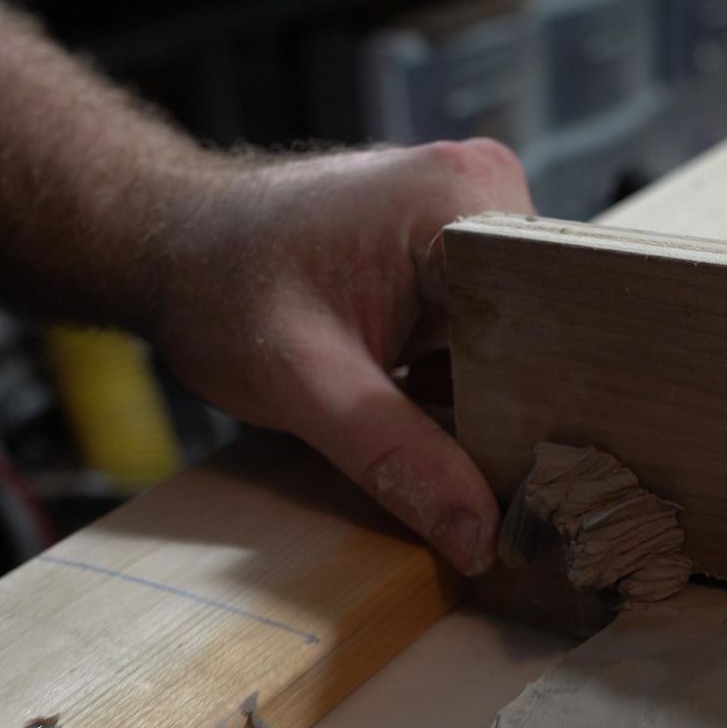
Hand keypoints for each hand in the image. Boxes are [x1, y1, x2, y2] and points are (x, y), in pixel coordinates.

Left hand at [148, 140, 532, 573]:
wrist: (171, 244)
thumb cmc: (221, 290)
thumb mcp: (306, 385)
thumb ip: (395, 457)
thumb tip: (479, 537)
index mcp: (464, 198)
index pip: (555, 314)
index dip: (551, 401)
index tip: (543, 479)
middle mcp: (484, 189)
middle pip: (549, 327)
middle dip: (523, 407)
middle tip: (505, 488)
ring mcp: (470, 214)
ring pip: (524, 335)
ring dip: (497, 398)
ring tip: (464, 453)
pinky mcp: (452, 245)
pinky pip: (494, 326)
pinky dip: (472, 379)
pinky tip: (436, 415)